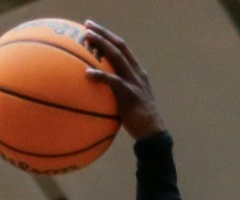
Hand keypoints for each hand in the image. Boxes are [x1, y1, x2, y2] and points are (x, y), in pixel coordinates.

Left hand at [81, 22, 164, 140]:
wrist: (152, 134)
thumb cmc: (138, 122)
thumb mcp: (127, 103)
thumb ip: (115, 94)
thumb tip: (96, 95)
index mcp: (137, 72)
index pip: (122, 48)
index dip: (108, 36)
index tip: (94, 29)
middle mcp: (137, 73)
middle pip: (119, 46)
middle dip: (103, 33)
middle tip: (87, 25)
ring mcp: (134, 82)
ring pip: (117, 57)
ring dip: (101, 44)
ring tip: (86, 38)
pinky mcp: (130, 94)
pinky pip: (113, 81)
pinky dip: (100, 75)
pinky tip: (87, 73)